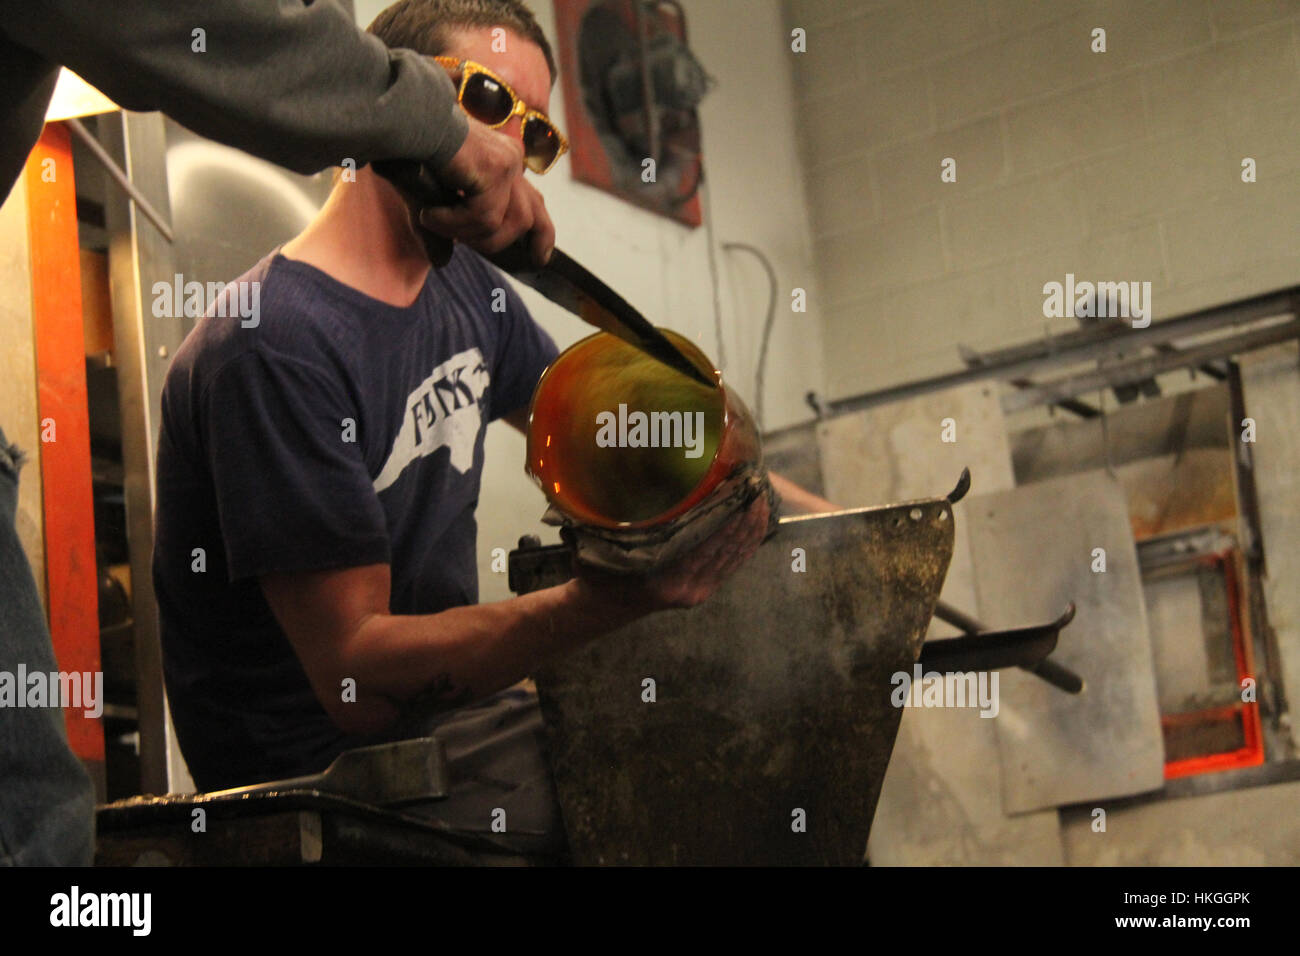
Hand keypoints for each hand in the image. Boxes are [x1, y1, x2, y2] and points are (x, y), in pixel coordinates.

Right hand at [418, 119, 555, 266]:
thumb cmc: (410, 155)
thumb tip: (442, 263)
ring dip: (467, 234)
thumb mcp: (429, 203)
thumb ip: (441, 232)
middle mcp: (511, 161)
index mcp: (504, 163)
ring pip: (503, 225)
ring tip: (435, 220)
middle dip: (499, 242)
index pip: (535, 204)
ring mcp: (506, 164)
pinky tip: (429, 212)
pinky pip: (483, 218)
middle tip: (464, 243)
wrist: (400, 122)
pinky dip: (452, 223)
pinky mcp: (495, 169)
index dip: (542, 235)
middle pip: (528, 219)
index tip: (541, 260)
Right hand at [579, 494, 771, 612]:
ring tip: (762, 496)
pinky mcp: (706, 591)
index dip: (725, 511)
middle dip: (744, 513)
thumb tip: (641, 481)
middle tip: (756, 483)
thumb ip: (629, 522)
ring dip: (751, 526)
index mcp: (665, 576)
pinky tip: (758, 522)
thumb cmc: (601, 570)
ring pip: (735, 555)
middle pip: (726, 546)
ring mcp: (700, 591)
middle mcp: (688, 587)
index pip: (706, 538)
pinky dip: (748, 542)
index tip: (736, 485)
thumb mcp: (606, 545)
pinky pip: (734, 564)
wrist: (605, 606)